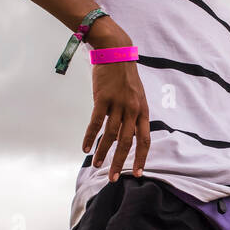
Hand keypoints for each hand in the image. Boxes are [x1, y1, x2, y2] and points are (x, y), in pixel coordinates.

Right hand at [83, 23, 150, 180]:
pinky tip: (85, 147)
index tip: (137, 173)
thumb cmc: (125, 76)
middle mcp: (132, 110)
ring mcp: (118, 104)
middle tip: (114, 178)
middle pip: (127, 142)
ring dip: (102, 152)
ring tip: (95, 165)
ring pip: (110, 135)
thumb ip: (134, 114)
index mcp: (143, 111)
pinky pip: (95, 122)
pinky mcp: (102, 98)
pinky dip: (90, 136)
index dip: (141, 158)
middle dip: (120, 162)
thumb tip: (129, 133)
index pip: (144, 140)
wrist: (116, 52)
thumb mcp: (137, 96)